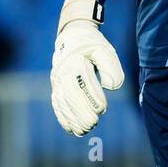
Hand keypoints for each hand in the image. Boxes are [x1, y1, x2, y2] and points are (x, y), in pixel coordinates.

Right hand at [50, 0, 123, 135]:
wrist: (73, 36)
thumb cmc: (92, 45)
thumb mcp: (105, 50)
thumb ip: (111, 66)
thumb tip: (111, 86)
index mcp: (75, 61)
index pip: (83, 82)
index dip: (92, 97)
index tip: (102, 109)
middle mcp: (63, 71)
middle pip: (70, 95)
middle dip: (80, 111)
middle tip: (92, 124)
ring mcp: (57, 80)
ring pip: (62, 102)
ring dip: (72, 118)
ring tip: (84, 130)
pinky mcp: (56, 86)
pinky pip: (57, 103)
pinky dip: (63, 116)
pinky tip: (71, 128)